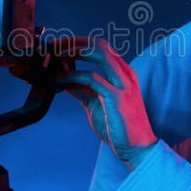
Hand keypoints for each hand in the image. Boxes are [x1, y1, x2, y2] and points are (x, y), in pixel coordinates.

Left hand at [54, 37, 157, 168]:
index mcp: (122, 73)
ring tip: (56, 56)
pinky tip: (61, 79)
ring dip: (74, 52)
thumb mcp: (95, 103)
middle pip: (99, 45)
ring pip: (99, 54)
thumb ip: (81, 90)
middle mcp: (125, 73)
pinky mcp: (117, 97)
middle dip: (74, 42)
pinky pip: (93, 79)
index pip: (100, 47)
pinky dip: (74, 75)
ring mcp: (123, 84)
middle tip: (53, 46)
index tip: (58, 45)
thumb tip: (63, 79)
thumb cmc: (117, 126)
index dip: (78, 42)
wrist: (136, 148)